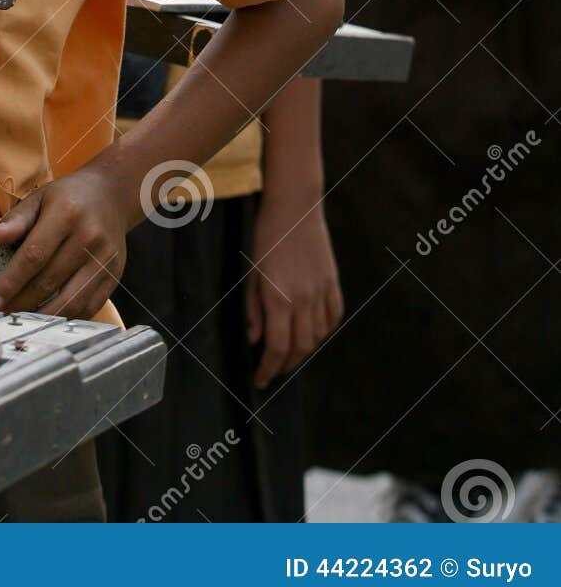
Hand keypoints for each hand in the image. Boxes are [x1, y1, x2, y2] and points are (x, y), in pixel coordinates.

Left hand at [0, 164, 126, 319]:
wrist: (112, 195)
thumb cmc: (69, 198)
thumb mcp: (40, 198)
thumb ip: (17, 219)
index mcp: (67, 214)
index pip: (34, 256)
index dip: (11, 282)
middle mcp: (89, 238)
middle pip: (49, 281)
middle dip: (20, 303)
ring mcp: (105, 260)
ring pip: (70, 301)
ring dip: (42, 317)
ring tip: (20, 321)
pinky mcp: (115, 276)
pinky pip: (89, 307)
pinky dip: (66, 318)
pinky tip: (47, 318)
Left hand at [246, 197, 342, 388]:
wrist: (295, 207)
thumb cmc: (266, 236)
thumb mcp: (252, 272)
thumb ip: (253, 308)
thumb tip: (254, 339)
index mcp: (279, 297)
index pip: (277, 347)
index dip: (268, 368)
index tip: (261, 379)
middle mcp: (304, 299)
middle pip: (300, 347)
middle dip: (286, 364)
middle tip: (273, 369)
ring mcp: (322, 291)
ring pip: (318, 335)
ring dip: (304, 349)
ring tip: (290, 352)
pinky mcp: (333, 281)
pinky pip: (334, 316)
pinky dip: (324, 330)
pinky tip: (314, 332)